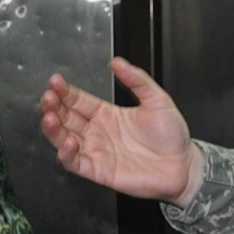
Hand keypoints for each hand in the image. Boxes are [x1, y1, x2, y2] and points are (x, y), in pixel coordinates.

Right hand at [40, 57, 203, 207]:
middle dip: (53, 107)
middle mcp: (98, 133)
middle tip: (48, 97)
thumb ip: (137, 80)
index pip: (78, 100)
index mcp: (108, 114)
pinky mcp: (100, 171)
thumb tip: (117, 62)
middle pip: (66, 118)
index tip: (55, 82)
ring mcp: (97, 152)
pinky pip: (76, 164)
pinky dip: (67, 155)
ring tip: (49, 116)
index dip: (64, 91)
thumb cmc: (172, 136)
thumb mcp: (158, 101)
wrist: (185, 165)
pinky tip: (68, 142)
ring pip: (64, 139)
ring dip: (53, 129)